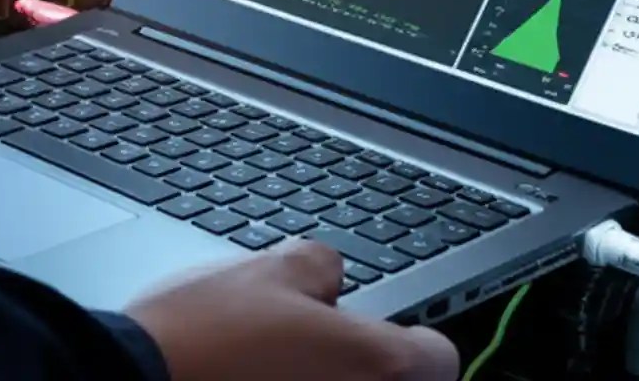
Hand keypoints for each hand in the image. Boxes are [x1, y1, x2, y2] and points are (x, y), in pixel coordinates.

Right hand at [127, 239, 458, 380]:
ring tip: (272, 369)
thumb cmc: (198, 342)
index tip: (378, 334)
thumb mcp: (267, 272)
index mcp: (378, 367)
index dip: (409, 338)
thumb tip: (326, 280)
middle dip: (362, 370)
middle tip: (315, 354)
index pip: (439, 357)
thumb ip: (319, 267)